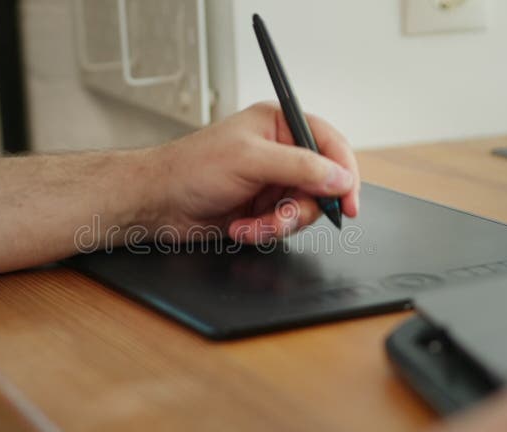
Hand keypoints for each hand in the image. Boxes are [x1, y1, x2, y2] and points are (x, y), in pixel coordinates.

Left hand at [149, 102, 359, 243]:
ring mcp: (272, 182)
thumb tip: (340, 177)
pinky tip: (241, 227)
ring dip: (278, 223)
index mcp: (279, 125)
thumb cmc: (191, 168)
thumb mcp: (251, 160)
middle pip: (322, 185)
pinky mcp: (262, 209)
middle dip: (301, 207)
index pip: (330, 144)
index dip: (345, 174)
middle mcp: (280, 152)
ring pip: (304, 210)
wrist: (158, 203)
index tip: (348, 202)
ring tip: (251, 223)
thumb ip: (301, 167)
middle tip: (282, 216)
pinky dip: (264, 231)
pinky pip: (283, 226)